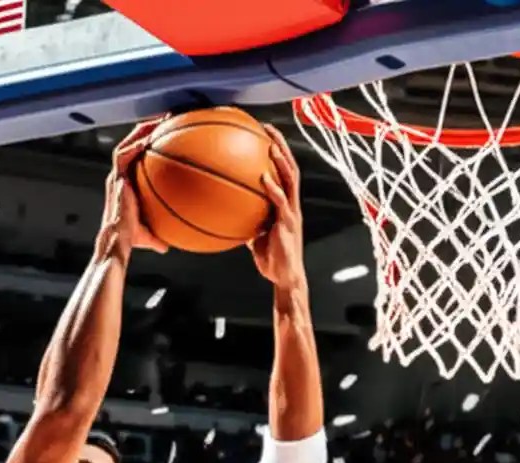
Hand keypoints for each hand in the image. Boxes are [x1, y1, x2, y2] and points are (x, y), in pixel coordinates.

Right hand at [97, 118, 168, 256]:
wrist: (117, 240)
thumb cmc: (130, 238)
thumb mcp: (149, 234)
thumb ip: (158, 236)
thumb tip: (168, 247)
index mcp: (127, 183)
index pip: (136, 156)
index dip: (147, 142)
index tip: (164, 133)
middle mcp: (120, 176)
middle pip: (131, 144)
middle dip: (146, 129)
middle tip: (164, 119)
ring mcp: (117, 176)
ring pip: (126, 145)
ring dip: (140, 131)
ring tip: (157, 120)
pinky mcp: (116, 179)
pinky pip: (123, 156)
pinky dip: (134, 145)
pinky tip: (148, 138)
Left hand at [250, 124, 304, 290]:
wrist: (284, 277)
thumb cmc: (270, 259)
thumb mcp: (255, 236)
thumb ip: (246, 221)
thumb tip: (227, 214)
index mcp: (286, 204)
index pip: (284, 172)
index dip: (277, 152)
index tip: (264, 134)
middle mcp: (292, 204)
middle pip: (290, 168)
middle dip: (281, 146)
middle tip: (268, 128)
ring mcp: (292, 213)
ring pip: (291, 180)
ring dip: (282, 162)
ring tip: (271, 146)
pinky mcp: (289, 224)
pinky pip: (281, 202)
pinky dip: (273, 188)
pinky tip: (263, 178)